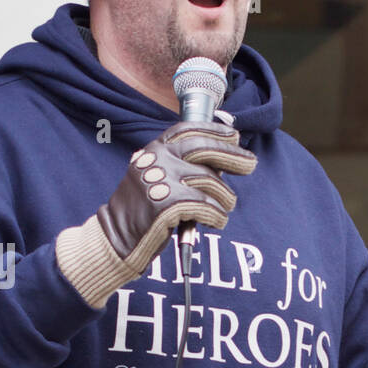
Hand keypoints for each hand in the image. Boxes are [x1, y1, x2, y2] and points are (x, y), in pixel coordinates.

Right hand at [56, 122, 257, 308]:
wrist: (116, 237)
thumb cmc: (143, 210)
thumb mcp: (156, 176)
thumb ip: (180, 165)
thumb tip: (222, 160)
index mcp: (154, 149)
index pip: (188, 130)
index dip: (214, 131)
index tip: (235, 137)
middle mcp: (156, 159)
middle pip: (204, 149)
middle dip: (232, 156)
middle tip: (251, 165)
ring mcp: (159, 180)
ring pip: (209, 181)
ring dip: (225, 197)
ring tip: (226, 207)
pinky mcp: (165, 204)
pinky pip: (204, 206)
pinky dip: (215, 215)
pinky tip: (217, 221)